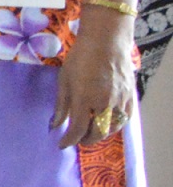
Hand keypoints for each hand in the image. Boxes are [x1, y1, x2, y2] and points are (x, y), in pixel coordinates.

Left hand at [54, 18, 137, 151]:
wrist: (106, 42)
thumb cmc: (80, 59)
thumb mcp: (64, 80)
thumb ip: (61, 105)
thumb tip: (55, 125)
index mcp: (84, 98)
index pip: (78, 129)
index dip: (69, 140)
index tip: (62, 144)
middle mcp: (104, 102)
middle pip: (97, 132)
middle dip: (86, 140)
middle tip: (77, 139)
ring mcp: (120, 100)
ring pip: (113, 128)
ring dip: (100, 134)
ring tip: (90, 132)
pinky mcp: (130, 96)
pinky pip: (125, 118)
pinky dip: (115, 125)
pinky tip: (106, 123)